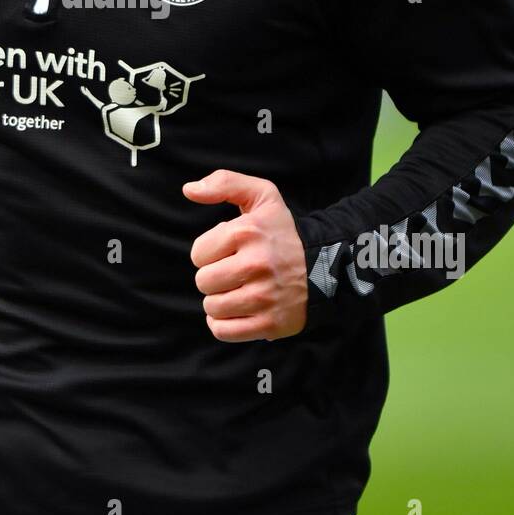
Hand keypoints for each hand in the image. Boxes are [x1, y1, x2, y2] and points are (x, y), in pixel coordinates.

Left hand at [182, 170, 307, 340]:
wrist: (325, 266)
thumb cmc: (283, 232)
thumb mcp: (261, 196)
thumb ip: (224, 183)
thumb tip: (188, 189)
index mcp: (248, 232)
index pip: (198, 253)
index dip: (210, 251)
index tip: (229, 250)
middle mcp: (256, 265)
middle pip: (203, 282)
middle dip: (214, 276)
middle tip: (233, 271)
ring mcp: (264, 298)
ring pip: (212, 307)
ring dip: (219, 300)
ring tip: (237, 289)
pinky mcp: (269, 324)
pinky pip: (224, 331)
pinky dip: (223, 323)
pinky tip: (235, 310)